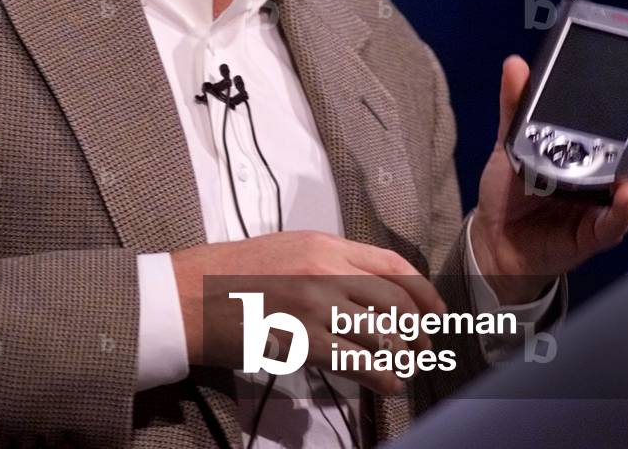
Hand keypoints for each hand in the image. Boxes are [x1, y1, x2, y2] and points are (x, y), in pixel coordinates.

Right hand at [170, 230, 445, 394]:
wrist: (191, 294)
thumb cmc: (235, 272)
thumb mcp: (289, 248)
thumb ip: (329, 261)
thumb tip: (367, 286)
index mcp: (325, 243)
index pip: (391, 263)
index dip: (422, 289)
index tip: (436, 310)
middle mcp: (326, 269)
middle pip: (394, 299)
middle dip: (418, 327)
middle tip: (424, 346)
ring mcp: (316, 304)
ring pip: (380, 331)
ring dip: (402, 355)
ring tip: (407, 368)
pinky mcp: (303, 339)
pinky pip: (356, 360)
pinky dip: (381, 375)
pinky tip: (388, 384)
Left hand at [471, 56, 627, 304]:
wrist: (494, 235)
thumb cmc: (513, 187)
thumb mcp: (512, 137)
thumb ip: (516, 103)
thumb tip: (515, 64)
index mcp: (604, 144)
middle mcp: (615, 171)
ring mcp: (610, 203)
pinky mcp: (596, 232)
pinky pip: (618, 221)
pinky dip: (625, 207)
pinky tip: (626, 190)